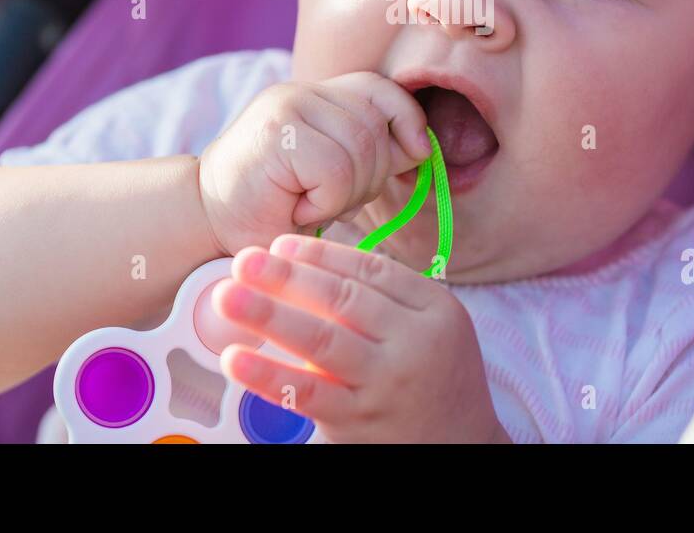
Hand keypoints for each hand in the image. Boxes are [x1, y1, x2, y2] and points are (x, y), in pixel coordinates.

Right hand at [197, 73, 432, 257]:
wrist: (204, 225)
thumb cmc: (271, 208)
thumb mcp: (332, 176)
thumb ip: (371, 153)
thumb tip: (423, 145)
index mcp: (315, 97)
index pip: (379, 88)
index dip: (406, 117)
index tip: (417, 152)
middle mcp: (300, 91)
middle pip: (375, 124)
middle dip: (371, 175)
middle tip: (329, 200)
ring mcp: (287, 105)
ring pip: (362, 147)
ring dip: (346, 192)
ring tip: (309, 203)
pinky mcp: (278, 131)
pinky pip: (338, 170)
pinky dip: (326, 201)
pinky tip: (296, 207)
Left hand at [213, 235, 508, 442]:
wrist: (465, 449)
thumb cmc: (438, 379)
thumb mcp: (434, 327)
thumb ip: (386, 299)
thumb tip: (312, 263)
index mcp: (435, 308)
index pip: (371, 270)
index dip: (320, 254)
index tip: (280, 244)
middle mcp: (414, 342)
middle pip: (342, 299)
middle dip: (287, 276)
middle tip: (244, 259)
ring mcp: (386, 383)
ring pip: (321, 340)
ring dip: (269, 314)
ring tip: (228, 295)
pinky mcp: (360, 421)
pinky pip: (308, 392)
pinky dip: (269, 374)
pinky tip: (236, 358)